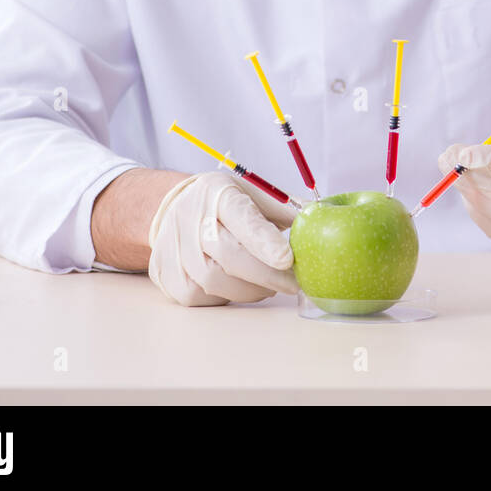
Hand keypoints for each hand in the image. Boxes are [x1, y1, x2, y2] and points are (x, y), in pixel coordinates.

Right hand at [147, 171, 299, 305]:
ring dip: (250, 290)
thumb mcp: (254, 193)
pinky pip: (202, 297)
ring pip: (216, 281)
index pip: (242, 218)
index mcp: (219, 194)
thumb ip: (287, 209)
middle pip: (230, 255)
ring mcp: (175, 249)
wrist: (173, 209)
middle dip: (268, 275)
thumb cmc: (224, 203)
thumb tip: (323, 221)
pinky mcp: (167, 275)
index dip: (265, 241)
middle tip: (294, 284)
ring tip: (269, 284)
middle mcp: (191, 219)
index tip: (287, 259)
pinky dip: (228, 297)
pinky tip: (241, 286)